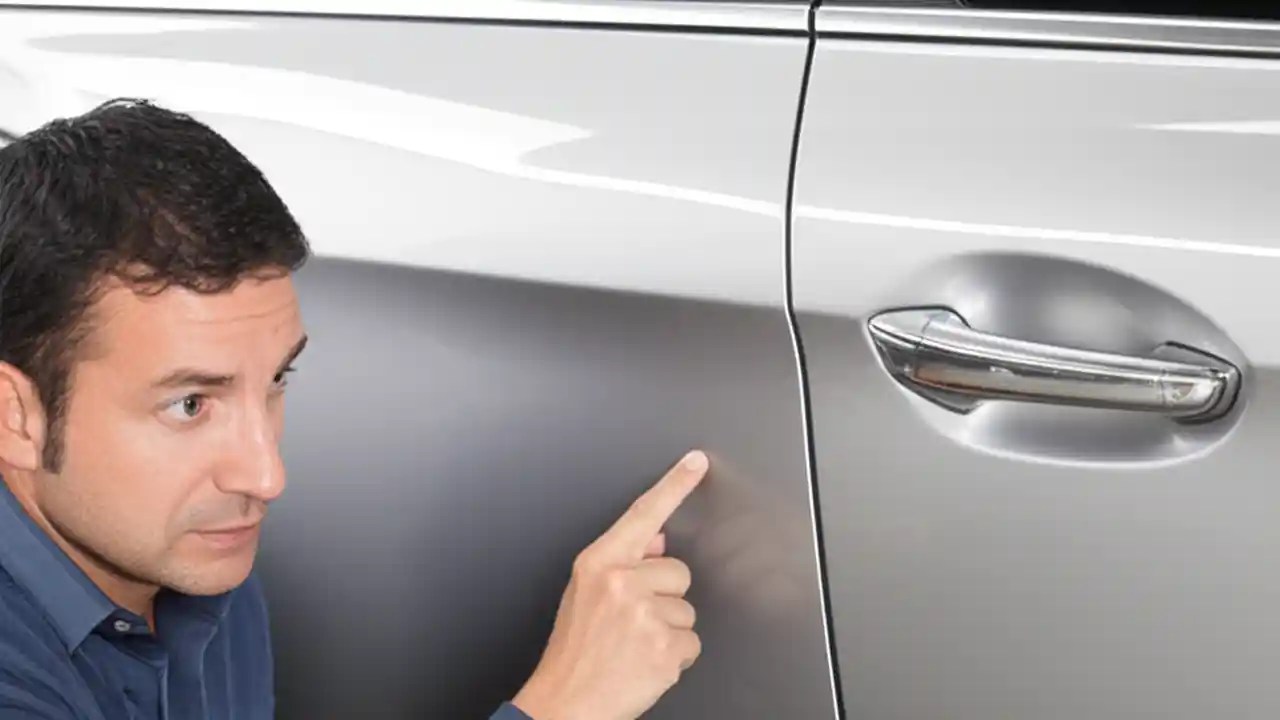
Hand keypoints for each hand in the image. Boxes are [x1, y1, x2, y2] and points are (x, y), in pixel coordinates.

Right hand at [512, 450, 709, 719]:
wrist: (565, 704)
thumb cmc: (573, 652)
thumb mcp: (584, 594)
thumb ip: (622, 563)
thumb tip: (659, 539)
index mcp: (599, 563)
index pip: (643, 515)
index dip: (673, 486)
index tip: (696, 463)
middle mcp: (622, 582)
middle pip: (679, 572)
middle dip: (665, 597)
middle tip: (633, 624)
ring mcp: (645, 614)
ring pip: (688, 610)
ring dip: (669, 631)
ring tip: (635, 647)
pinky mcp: (665, 646)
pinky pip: (692, 642)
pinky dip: (675, 658)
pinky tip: (646, 664)